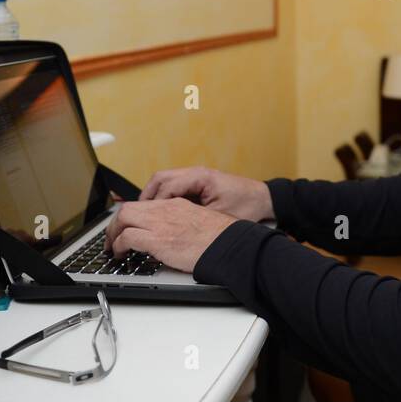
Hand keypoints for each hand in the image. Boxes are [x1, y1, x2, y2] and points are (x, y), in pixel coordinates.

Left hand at [104, 198, 235, 272]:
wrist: (229, 244)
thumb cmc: (220, 239)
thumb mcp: (198, 223)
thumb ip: (181, 224)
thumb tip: (171, 238)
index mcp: (176, 204)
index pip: (143, 205)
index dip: (129, 217)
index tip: (125, 227)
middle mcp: (165, 210)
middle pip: (128, 209)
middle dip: (115, 225)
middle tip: (112, 238)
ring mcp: (160, 223)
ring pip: (123, 218)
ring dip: (113, 234)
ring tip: (112, 248)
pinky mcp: (158, 239)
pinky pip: (127, 237)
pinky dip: (119, 245)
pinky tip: (121, 254)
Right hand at [140, 165, 272, 222]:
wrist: (263, 199)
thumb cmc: (247, 205)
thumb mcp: (220, 216)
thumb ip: (196, 219)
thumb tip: (174, 228)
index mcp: (200, 177)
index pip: (167, 187)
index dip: (154, 204)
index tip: (145, 219)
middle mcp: (195, 173)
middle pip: (160, 179)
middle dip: (146, 197)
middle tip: (137, 215)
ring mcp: (195, 176)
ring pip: (163, 181)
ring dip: (152, 196)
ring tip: (144, 215)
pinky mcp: (197, 183)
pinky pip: (172, 186)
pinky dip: (162, 197)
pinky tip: (159, 213)